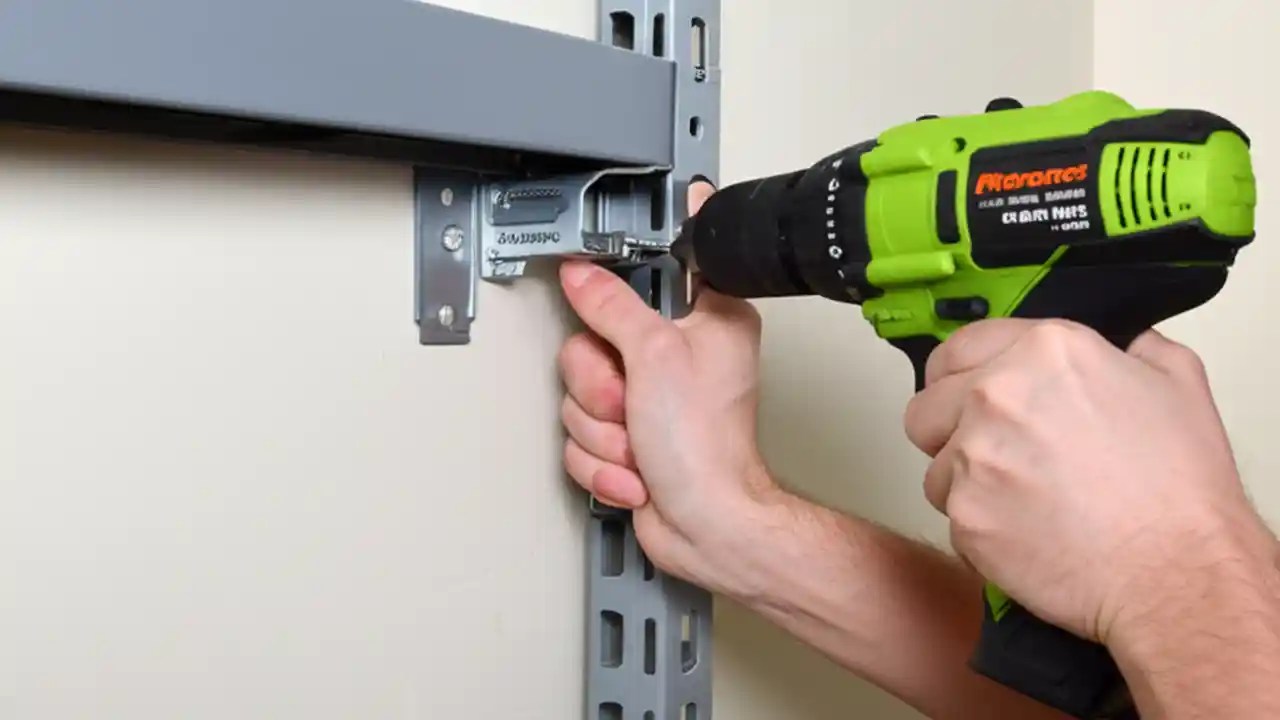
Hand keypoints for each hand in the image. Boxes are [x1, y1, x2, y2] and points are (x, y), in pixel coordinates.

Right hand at [556, 183, 779, 597]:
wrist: (707, 526)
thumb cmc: (707, 448)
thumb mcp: (655, 355)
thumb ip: (611, 306)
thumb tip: (582, 273)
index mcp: (707, 319)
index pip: (656, 270)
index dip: (624, 275)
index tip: (604, 277)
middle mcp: (678, 356)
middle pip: (593, 342)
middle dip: (601, 386)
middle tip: (631, 402)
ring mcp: (649, 399)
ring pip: (581, 394)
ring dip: (602, 430)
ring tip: (639, 443)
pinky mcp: (628, 438)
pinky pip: (582, 436)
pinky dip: (603, 461)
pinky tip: (637, 469)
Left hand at [903, 319, 1275, 647]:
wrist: (1176, 570)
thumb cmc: (1182, 488)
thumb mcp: (1178, 384)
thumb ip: (1137, 350)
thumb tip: (1126, 345)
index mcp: (1043, 351)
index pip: (957, 349)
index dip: (960, 376)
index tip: (967, 396)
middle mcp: (996, 394)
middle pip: (926, 407)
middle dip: (948, 430)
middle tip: (993, 456)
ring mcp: (974, 456)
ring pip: (935, 467)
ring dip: (966, 484)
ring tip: (1023, 503)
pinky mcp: (964, 514)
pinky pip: (951, 517)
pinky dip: (980, 528)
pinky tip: (1026, 534)